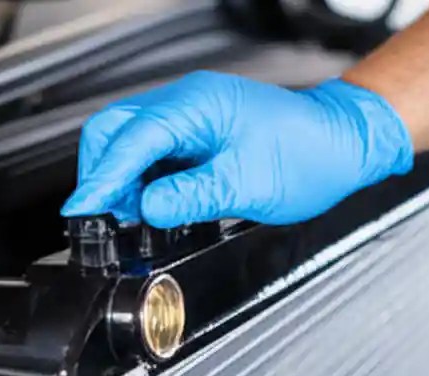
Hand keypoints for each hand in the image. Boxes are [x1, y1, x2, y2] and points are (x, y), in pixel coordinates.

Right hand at [60, 71, 414, 227]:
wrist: (345, 144)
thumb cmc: (310, 155)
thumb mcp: (247, 185)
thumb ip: (191, 197)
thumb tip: (146, 209)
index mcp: (196, 106)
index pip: (129, 140)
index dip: (101, 180)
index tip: (82, 211)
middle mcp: (187, 103)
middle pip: (114, 131)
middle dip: (101, 175)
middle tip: (103, 219)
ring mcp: (190, 115)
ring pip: (130, 142)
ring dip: (122, 180)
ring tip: (129, 219)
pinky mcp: (197, 132)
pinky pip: (153, 151)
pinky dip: (142, 179)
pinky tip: (151, 205)